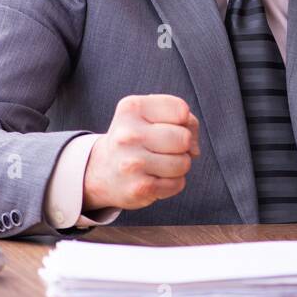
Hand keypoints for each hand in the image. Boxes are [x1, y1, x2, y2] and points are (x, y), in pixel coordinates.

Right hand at [81, 94, 199, 210]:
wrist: (102, 171)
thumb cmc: (136, 140)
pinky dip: (173, 183)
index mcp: (132, 108)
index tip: (168, 127)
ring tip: (159, 164)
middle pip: (184, 138)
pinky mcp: (139, 188)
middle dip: (183, 146)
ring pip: (184, 162)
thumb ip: (183, 120)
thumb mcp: (150, 116)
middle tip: (164, 149)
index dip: (183, 121)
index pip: (181, 110)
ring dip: (179, 166)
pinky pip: (178, 183)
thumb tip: (194, 149)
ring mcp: (132, 163)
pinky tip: (155, 178)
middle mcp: (128, 134)